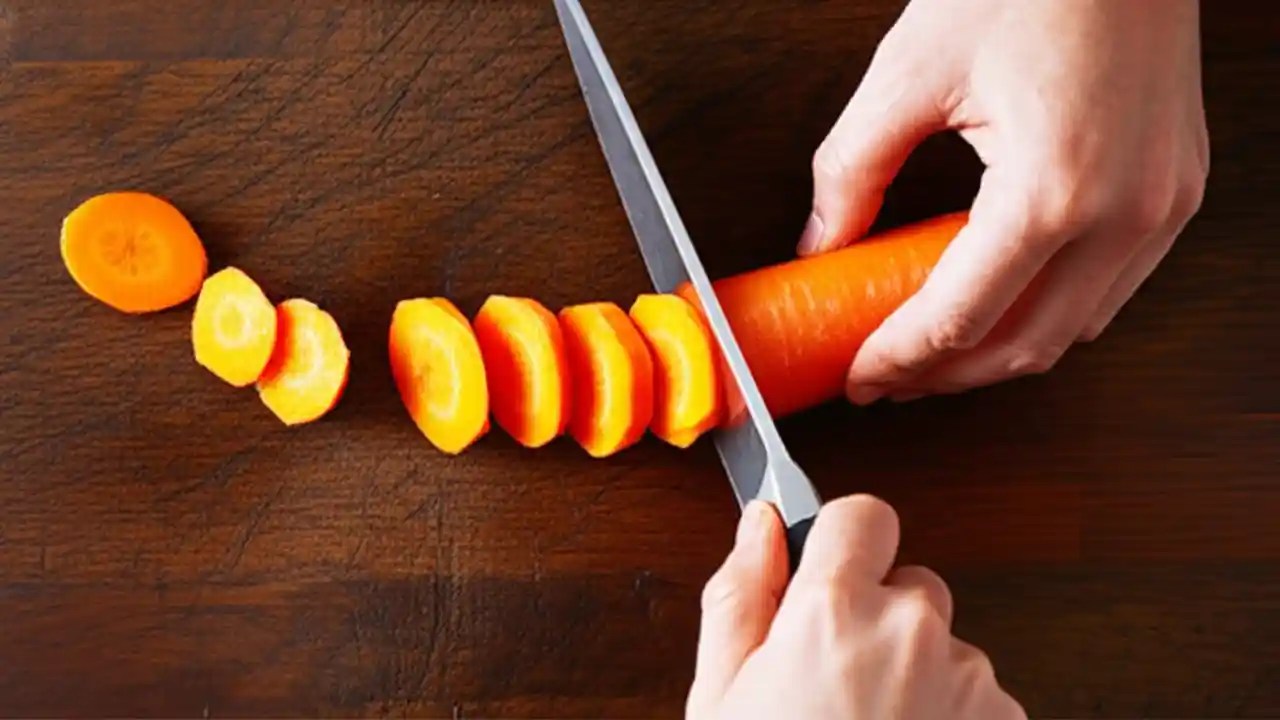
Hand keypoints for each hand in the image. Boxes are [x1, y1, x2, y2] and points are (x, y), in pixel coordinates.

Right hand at [686, 497, 1024, 719]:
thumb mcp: (721, 695)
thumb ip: (741, 594)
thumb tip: (759, 524)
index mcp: (833, 612)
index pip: (864, 516)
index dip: (844, 544)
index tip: (829, 578)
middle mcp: (912, 633)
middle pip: (912, 586)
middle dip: (879, 620)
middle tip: (837, 687)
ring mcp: (969, 682)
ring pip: (947, 648)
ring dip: (918, 677)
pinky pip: (979, 698)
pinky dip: (950, 719)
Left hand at [798, 0, 1208, 403]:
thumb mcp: (909, 74)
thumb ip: (852, 171)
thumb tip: (822, 242)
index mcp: (1053, 188)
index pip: (959, 319)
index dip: (899, 361)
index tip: (861, 376)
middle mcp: (1124, 212)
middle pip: (1023, 347)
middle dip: (945, 377)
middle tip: (887, 377)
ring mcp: (1161, 206)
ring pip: (1073, 330)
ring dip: (997, 352)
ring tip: (931, 348)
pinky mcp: (1173, 192)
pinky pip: (1108, 289)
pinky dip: (1046, 312)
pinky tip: (995, 300)